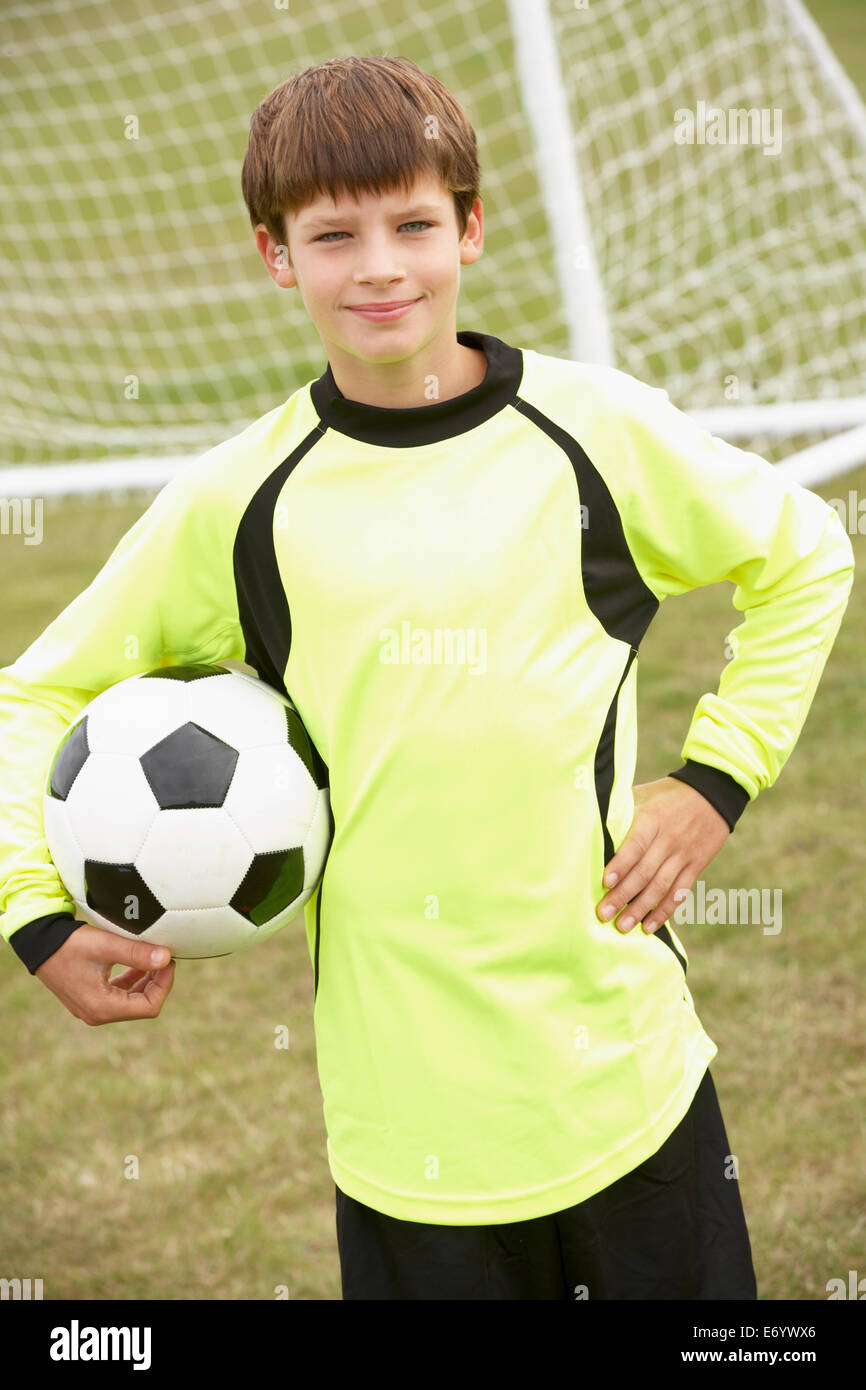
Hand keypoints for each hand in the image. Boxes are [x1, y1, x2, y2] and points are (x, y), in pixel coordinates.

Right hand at [35, 923, 175, 1024]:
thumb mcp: (106, 946)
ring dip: (145, 981)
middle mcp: (97, 1014)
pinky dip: (131, 981)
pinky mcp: (88, 999)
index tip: (169, 961)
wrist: (38, 942)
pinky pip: (118, 995)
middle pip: (141, 1006)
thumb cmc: (70, 944)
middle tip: (164, 957)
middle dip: (156, 982)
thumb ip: (137, 953)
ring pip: (131, 1001)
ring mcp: (91, 1009)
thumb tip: (167, 958)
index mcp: (102, 1008)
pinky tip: (136, 963)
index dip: (164, 985)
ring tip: (153, 957)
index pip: (149, 1007)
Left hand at [596, 777, 730, 933]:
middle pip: (645, 872)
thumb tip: (590, 820)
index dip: (620, 865)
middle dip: (623, 896)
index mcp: (652, 820)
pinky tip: (650, 925)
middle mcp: (669, 839)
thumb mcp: (645, 794)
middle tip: (604, 914)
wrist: (714, 794)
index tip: (605, 883)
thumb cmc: (668, 794)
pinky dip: (665, 910)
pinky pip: (680, 891)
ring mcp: (684, 854)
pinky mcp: (696, 865)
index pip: (635, 845)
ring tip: (623, 926)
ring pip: (661, 886)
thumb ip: (622, 809)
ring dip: (641, 908)